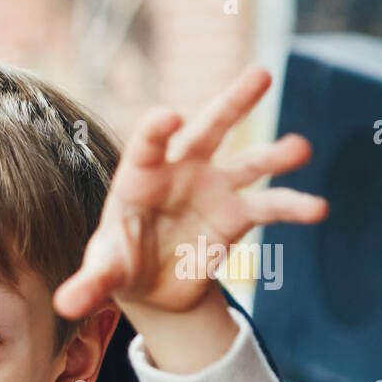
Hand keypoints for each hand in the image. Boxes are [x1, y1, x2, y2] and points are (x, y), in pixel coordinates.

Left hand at [54, 66, 328, 320]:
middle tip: (261, 75)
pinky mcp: (237, 215)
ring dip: (275, 154)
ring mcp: (214, 188)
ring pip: (248, 160)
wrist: (151, 284)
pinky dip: (293, 206)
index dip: (157, 129)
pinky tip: (317, 208)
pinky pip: (269, 205)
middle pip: (208, 129)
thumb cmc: (119, 263)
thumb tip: (64, 306)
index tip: (171, 117)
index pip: (148, 144)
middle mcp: (181, 171)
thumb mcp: (104, 273)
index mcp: (139, 176)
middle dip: (233, 102)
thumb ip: (89, 285)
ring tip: (301, 148)